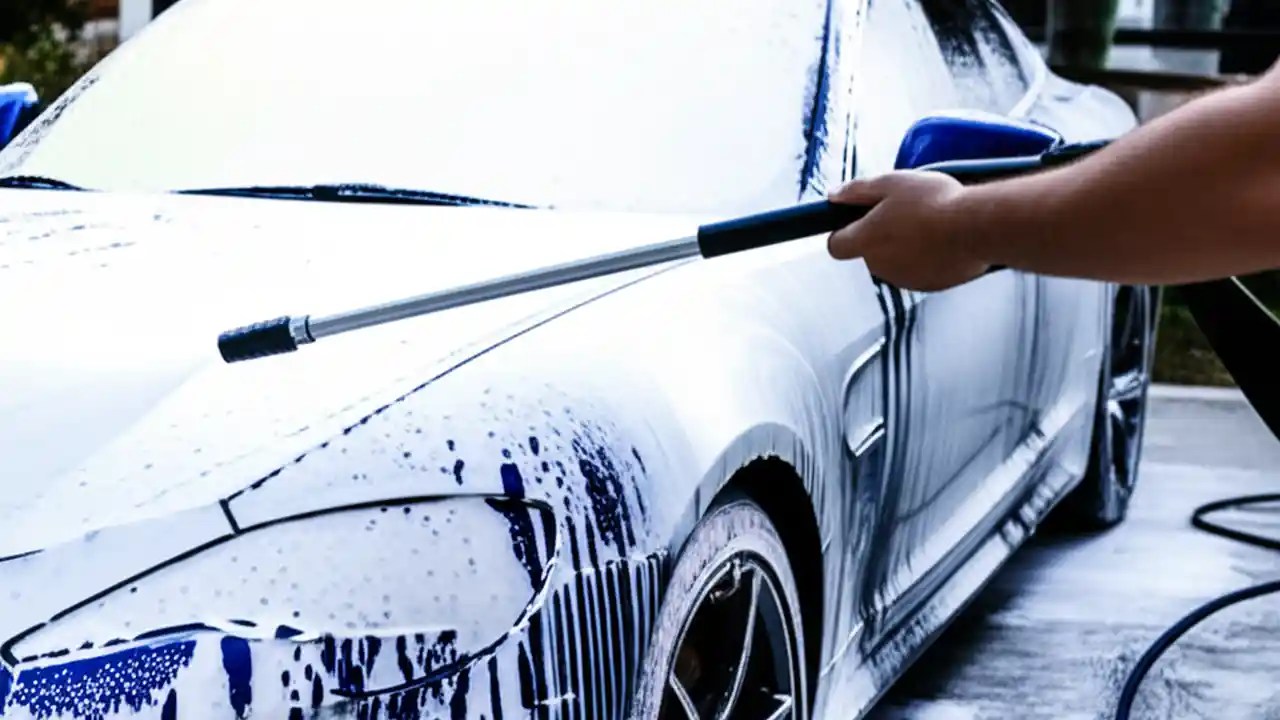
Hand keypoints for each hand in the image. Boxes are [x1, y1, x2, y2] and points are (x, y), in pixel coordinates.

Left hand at [827, 171, 989, 290]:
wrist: (977, 228)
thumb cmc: (934, 201)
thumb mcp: (891, 182)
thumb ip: (857, 190)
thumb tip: (833, 196)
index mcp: (866, 241)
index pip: (836, 246)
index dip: (843, 232)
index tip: (858, 219)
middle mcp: (880, 266)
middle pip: (869, 252)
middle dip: (880, 235)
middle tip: (905, 211)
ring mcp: (904, 279)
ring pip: (894, 262)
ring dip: (904, 246)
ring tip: (929, 224)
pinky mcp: (928, 286)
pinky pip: (918, 271)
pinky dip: (925, 259)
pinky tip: (943, 240)